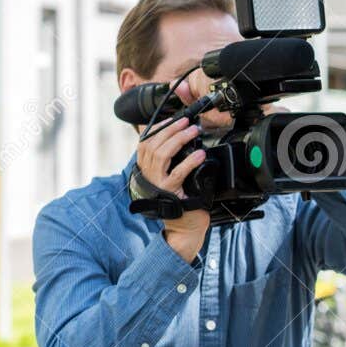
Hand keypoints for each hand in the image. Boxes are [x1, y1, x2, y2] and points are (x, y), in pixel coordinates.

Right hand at [135, 115, 209, 262]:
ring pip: (162, 154)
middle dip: (171, 130)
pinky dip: (189, 161)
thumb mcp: (173, 178)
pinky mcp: (169, 193)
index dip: (157, 129)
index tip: (172, 119)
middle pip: (153, 145)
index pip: (145, 143)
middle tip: (187, 122)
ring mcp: (157, 184)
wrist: (185, 227)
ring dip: (179, 139)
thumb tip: (181, 140)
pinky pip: (178, 173)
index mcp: (146, 169)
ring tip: (194, 131)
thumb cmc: (182, 201)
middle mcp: (148, 175)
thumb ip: (172, 162)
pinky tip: (200, 154)